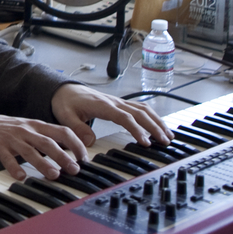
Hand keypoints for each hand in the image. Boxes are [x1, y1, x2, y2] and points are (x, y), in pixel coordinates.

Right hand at [0, 115, 87, 181]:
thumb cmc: (8, 130)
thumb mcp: (30, 130)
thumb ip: (47, 138)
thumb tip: (70, 153)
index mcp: (37, 126)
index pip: (62, 132)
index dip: (76, 144)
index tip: (84, 158)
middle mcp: (26, 131)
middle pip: (48, 143)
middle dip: (63, 156)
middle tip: (74, 169)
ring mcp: (12, 138)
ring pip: (30, 151)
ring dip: (43, 163)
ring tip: (54, 175)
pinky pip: (7, 158)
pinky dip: (14, 167)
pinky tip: (21, 177)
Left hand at [50, 84, 170, 149]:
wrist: (64, 91)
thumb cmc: (66, 103)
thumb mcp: (65, 116)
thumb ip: (77, 129)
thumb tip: (90, 143)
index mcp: (102, 105)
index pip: (124, 117)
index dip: (136, 129)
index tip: (145, 142)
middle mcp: (114, 102)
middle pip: (140, 113)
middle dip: (154, 127)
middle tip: (164, 141)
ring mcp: (119, 102)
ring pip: (144, 109)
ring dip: (157, 121)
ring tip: (168, 136)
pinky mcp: (120, 104)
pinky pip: (141, 108)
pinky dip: (153, 116)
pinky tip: (159, 126)